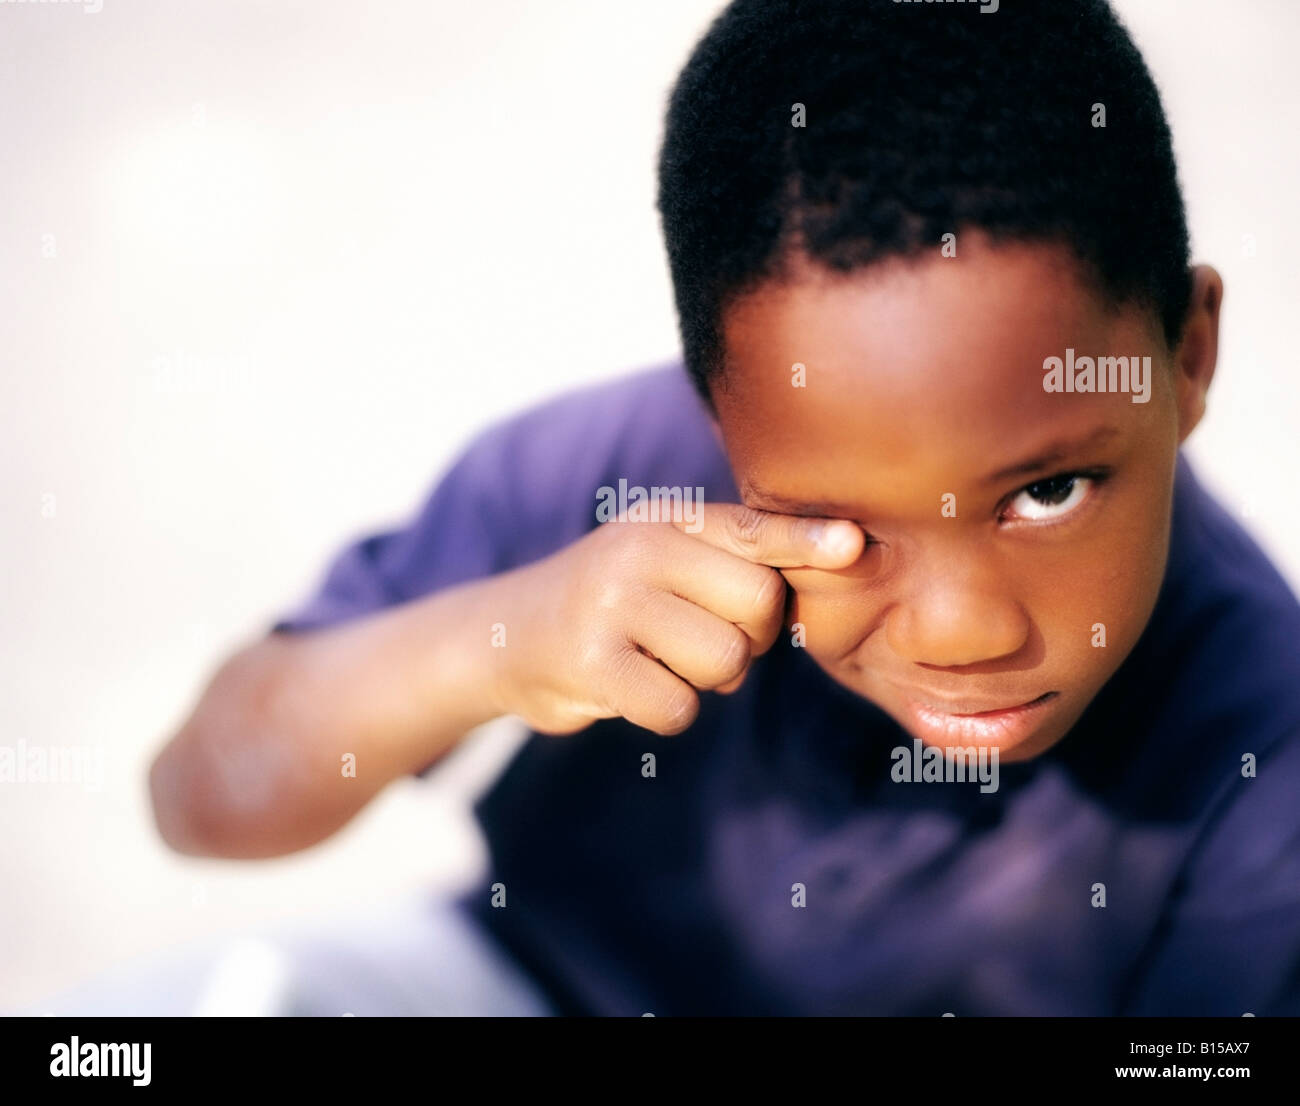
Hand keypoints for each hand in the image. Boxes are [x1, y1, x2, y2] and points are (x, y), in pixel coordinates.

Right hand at [490, 503, 863, 734]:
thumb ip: (734, 555)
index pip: (752, 529)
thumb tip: (845, 553)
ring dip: (707, 678)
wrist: (505, 636)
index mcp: (664, 520)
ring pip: (726, 661)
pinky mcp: (590, 663)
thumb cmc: (613, 602)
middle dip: (751, 637)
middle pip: (759, 605)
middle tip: (703, 635)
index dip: (806, 541)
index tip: (854, 546)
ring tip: (661, 657)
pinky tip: (632, 686)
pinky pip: (680, 707)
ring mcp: (610, 605)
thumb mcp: (661, 557)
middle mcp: (637, 550)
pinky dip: (668, 710)